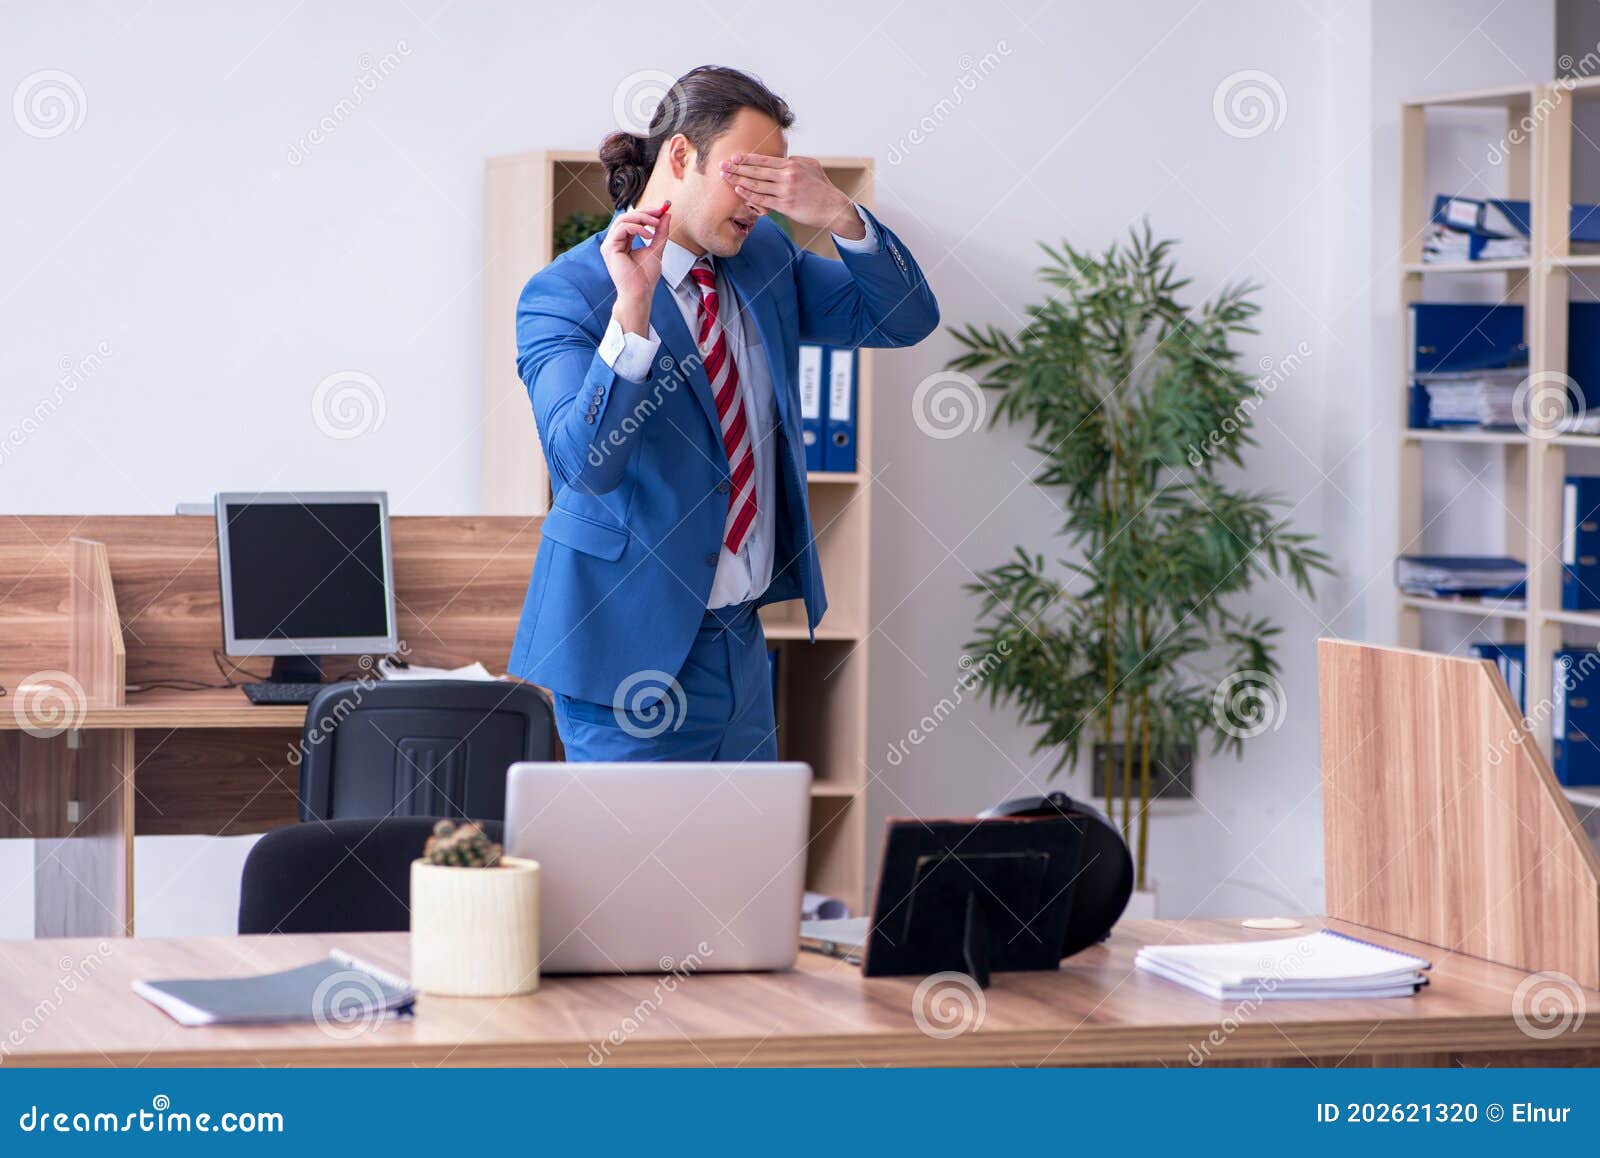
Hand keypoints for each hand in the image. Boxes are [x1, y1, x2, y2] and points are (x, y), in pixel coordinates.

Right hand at [601, 201, 670, 334]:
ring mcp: (609, 244)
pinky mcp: (609, 248)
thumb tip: (667, 215)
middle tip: (660, 211)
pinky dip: (638, 228)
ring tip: (657, 223)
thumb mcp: (656, 249)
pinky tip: (649, 236)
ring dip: (643, 218)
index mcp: (622, 241)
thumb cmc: (645, 277)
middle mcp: (614, 241)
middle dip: (645, 212)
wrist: (639, 293)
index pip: (632, 220)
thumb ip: (660, 232)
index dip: (647, 213)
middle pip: (626, 216)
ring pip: (623, 219)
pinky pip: (623, 228)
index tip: (662, 210)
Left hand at [718, 155, 863, 239]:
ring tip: (726, 178)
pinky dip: (750, 195)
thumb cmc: (823, 188)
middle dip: (737, 168)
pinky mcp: (786, 205)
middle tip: (722, 166)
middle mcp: (787, 176)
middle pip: (757, 171)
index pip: (764, 160)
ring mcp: (786, 191)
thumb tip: (783, 158)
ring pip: (757, 185)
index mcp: (792, 165)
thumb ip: (795, 162)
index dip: (747, 159)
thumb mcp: (812, 167)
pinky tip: (739, 190)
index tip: (734, 157)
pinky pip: (763, 199)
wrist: (834, 208)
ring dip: (739, 180)